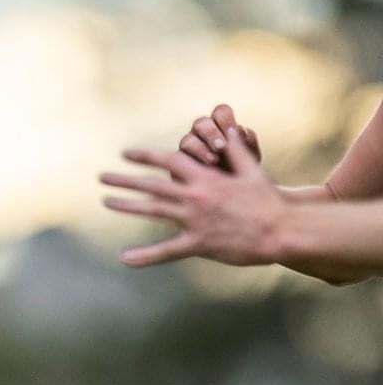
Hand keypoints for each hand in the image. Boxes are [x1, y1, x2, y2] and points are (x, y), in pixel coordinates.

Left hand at [100, 139, 286, 267]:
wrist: (282, 230)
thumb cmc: (268, 199)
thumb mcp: (252, 169)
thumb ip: (235, 149)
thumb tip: (227, 126)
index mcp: (208, 177)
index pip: (170, 160)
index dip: (146, 156)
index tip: (125, 153)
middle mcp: (196, 196)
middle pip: (152, 185)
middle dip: (124, 180)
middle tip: (102, 177)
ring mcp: (195, 220)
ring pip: (153, 211)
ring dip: (127, 206)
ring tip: (106, 201)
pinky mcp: (198, 243)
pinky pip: (166, 251)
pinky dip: (145, 256)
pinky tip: (124, 258)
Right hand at [175, 103, 259, 170]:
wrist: (227, 199)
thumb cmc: (240, 176)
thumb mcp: (250, 160)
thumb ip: (247, 145)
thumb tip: (241, 132)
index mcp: (221, 127)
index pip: (220, 112)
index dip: (225, 119)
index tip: (233, 132)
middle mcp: (203, 135)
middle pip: (201, 122)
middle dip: (211, 133)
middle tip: (221, 147)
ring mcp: (189, 149)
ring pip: (187, 139)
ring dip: (200, 148)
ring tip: (213, 161)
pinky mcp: (179, 164)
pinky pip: (178, 158)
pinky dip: (191, 162)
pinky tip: (202, 170)